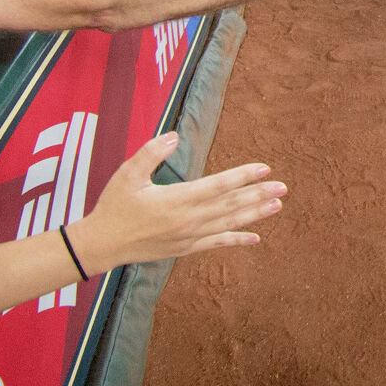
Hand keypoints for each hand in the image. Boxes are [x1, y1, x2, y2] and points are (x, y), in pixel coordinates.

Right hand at [63, 133, 282, 273]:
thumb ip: (150, 153)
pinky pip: (216, 243)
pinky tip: (254, 238)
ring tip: (276, 206)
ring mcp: (188, 237)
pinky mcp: (185, 248)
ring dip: (254, 215)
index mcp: (177, 200)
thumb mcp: (127, 174)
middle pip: (230, 205)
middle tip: (283, 188)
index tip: (264, 168)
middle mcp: (188, 220)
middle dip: (258, 195)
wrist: (102, 245)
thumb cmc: (114, 205)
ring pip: (228, 224)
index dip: (243, 176)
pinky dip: (236, 239)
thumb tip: (172, 136)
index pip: (218, 186)